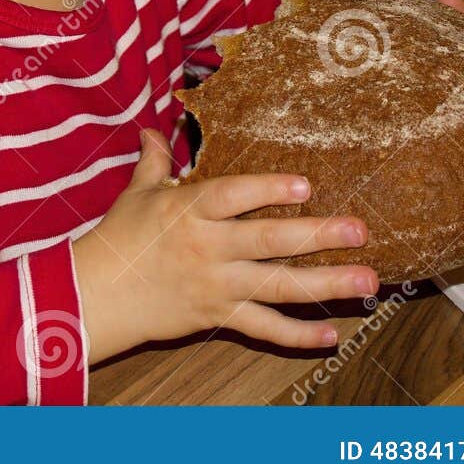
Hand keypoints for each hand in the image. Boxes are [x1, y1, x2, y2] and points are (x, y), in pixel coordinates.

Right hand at [70, 128, 377, 362]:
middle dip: (317, 235)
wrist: (96, 296)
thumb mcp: (136, 195)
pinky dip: (297, 336)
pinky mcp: (219, 316)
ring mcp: (217, 285)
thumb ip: (154, 162)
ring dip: (326, 283)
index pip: (232, 196)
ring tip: (367, 279)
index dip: (267, 190)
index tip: (305, 185)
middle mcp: (208, 248)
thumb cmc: (118, 239)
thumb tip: (153, 128)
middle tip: (359, 230)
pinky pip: (263, 329)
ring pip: (278, 286)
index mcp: (188, 211)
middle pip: (268, 241)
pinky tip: (331, 334)